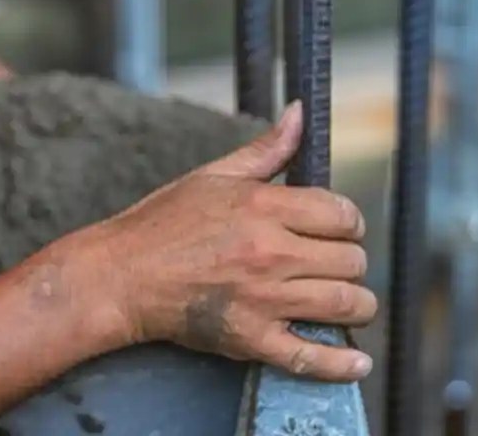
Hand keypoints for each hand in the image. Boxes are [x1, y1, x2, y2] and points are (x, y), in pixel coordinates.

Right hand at [79, 101, 375, 381]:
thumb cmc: (161, 223)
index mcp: (263, 207)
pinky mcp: (250, 338)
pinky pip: (310, 356)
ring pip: (344, 304)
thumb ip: (266, 149)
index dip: (348, 223)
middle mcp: (270, 252)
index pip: (341, 214)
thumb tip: (300, 113)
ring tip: (347, 303)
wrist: (121, 276)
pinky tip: (356, 363)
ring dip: (356, 305)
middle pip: (350, 260)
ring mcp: (263, 299)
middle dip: (351, 262)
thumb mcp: (213, 176)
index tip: (338, 230)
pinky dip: (341, 365)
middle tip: (336, 266)